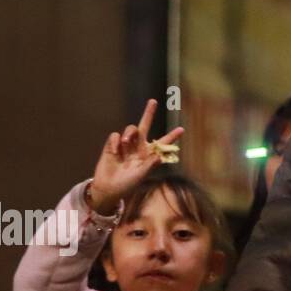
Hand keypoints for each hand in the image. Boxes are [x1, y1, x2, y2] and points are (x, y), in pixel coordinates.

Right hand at [90, 99, 183, 214]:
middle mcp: (138, 147)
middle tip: (153, 101)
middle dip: (148, 114)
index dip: (172, 137)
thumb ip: (150, 166)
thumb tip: (159, 156)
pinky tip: (115, 151)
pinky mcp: (112, 146)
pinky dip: (116, 142)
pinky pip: (115, 136)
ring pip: (131, 129)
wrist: (108, 189)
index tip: (182, 129)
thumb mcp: (141, 176)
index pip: (162, 143)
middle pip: (144, 126)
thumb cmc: (127, 184)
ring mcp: (125, 146)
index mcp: (149, 154)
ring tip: (126, 143)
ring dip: (129, 133)